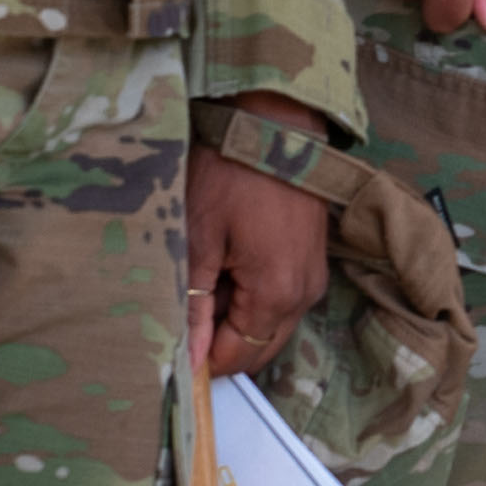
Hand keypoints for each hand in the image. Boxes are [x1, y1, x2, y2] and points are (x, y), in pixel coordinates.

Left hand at [186, 98, 335, 379]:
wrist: (275, 124)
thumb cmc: (231, 175)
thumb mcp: (198, 240)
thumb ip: (195, 306)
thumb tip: (189, 357)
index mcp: (276, 293)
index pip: (236, 357)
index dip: (201, 361)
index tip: (171, 346)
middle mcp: (304, 294)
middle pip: (259, 350)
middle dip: (220, 344)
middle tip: (184, 312)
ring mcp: (313, 276)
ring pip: (270, 326)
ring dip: (235, 319)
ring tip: (205, 280)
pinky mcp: (313, 259)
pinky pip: (282, 299)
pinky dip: (253, 298)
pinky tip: (228, 266)